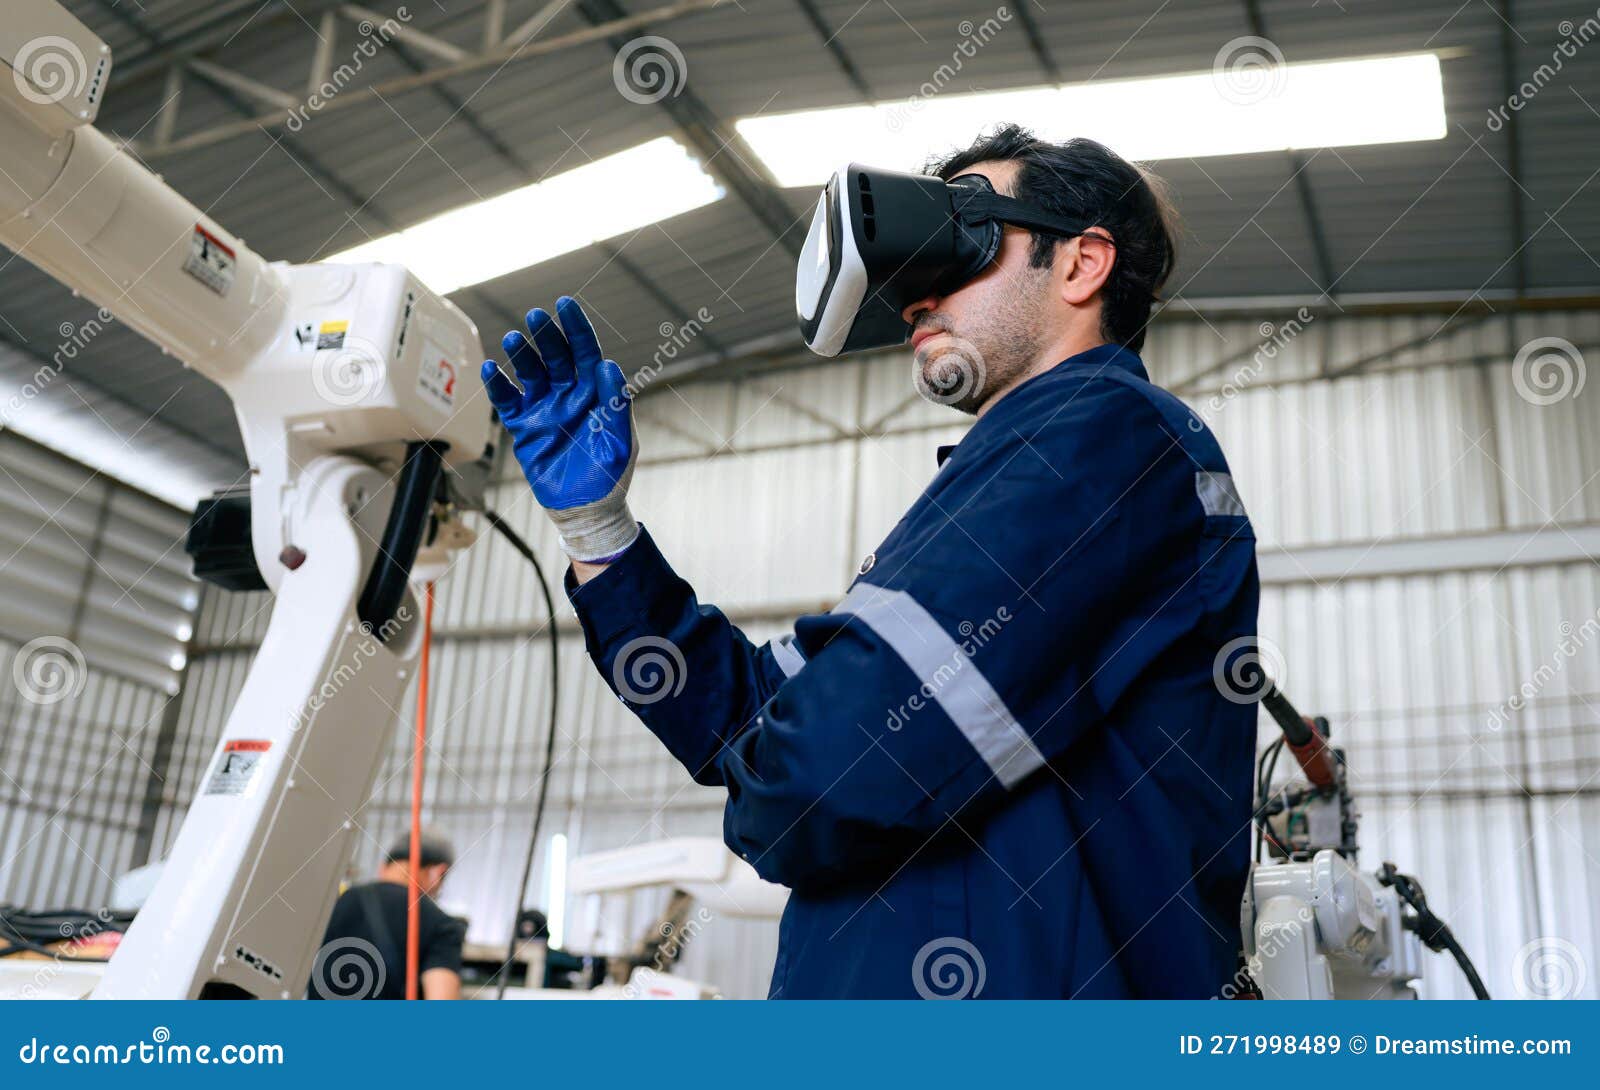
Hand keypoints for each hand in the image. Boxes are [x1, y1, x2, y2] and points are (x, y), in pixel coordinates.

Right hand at [481, 296, 638, 561]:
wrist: (585, 510)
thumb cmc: (608, 476)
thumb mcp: (619, 442)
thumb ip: (616, 405)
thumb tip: (608, 366)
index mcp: (595, 394)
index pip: (585, 352)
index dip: (576, 327)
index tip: (565, 304)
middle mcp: (568, 395)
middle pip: (556, 355)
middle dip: (546, 334)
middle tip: (535, 316)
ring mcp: (544, 409)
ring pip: (530, 372)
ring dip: (522, 354)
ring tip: (512, 338)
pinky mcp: (523, 427)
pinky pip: (507, 401)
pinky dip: (498, 385)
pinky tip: (490, 369)